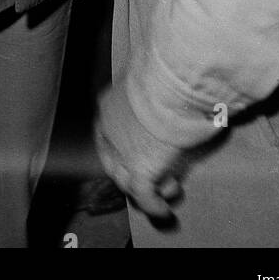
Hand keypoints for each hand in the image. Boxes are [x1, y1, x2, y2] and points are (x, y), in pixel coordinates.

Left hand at [95, 83, 186, 222]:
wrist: (171, 80)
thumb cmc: (166, 68)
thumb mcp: (150, 71)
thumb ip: (150, 80)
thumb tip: (165, 77)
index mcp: (109, 104)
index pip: (107, 131)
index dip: (118, 144)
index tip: (132, 147)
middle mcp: (109, 130)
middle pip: (112, 159)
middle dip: (129, 168)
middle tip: (152, 170)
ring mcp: (123, 152)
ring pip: (127, 180)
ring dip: (147, 186)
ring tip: (168, 186)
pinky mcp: (141, 170)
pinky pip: (146, 196)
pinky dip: (155, 205)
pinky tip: (164, 210)